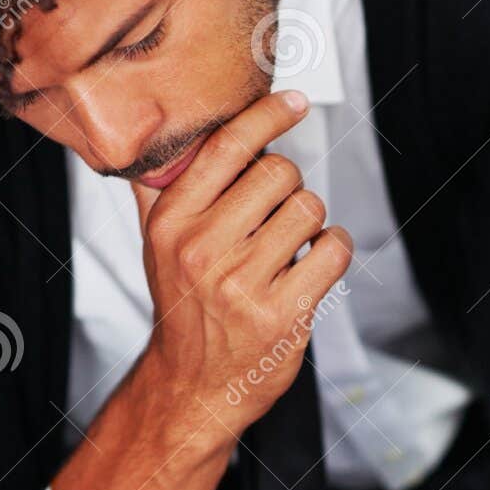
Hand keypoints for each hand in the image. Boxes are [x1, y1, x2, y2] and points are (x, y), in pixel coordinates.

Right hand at [132, 89, 351, 444]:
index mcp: (172, 223)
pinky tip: (316, 261)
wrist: (193, 388)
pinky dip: (334, 248)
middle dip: (288, 187)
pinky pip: (333, 251)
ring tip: (292, 245)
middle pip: (278, 173)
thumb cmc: (185, 312)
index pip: (227, 148)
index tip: (292, 102)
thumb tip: (161, 132)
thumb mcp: (156, 246)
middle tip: (277, 214)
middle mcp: (203, 249)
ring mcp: (243, 284)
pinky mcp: (283, 313)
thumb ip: (158, 189)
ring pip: (308, 208)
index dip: (267, 116)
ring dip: (311, 221)